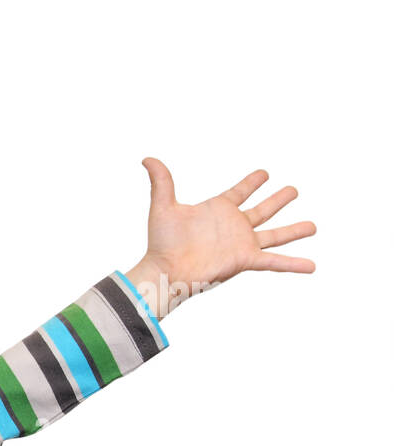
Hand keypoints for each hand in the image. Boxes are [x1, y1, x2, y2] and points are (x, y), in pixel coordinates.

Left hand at [124, 157, 315, 318]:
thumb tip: (147, 158)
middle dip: (278, 200)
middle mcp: (233, 226)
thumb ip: (161, 181)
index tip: (264, 173)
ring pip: (275, 235)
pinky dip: (293, 263)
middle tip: (294, 190)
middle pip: (263, 210)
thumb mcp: (163, 206)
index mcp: (218, 210)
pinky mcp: (245, 260)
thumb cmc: (161, 243)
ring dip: (294, 230)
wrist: (165, 271)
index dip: (252, 182)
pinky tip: (312, 266)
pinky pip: (274, 262)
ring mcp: (241, 243)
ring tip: (313, 226)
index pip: (239, 192)